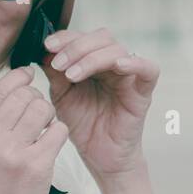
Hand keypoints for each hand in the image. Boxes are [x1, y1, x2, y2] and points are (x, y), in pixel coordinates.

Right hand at [0, 65, 68, 193]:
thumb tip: (14, 83)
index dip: (16, 78)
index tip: (27, 74)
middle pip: (22, 96)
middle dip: (35, 99)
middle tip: (38, 115)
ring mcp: (11, 153)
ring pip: (42, 108)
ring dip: (49, 115)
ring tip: (44, 130)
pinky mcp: (35, 166)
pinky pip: (58, 130)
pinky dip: (59, 133)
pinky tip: (51, 144)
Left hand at [42, 27, 158, 178]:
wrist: (99, 156)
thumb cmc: (83, 126)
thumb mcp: (61, 97)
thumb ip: (55, 74)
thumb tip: (44, 51)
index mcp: (93, 61)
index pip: (83, 37)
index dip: (65, 38)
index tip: (47, 46)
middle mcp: (113, 64)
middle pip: (101, 37)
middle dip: (76, 47)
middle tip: (58, 64)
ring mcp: (129, 76)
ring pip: (118, 50)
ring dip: (92, 58)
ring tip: (72, 75)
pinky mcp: (143, 91)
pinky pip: (149, 69)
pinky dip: (135, 63)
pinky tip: (117, 66)